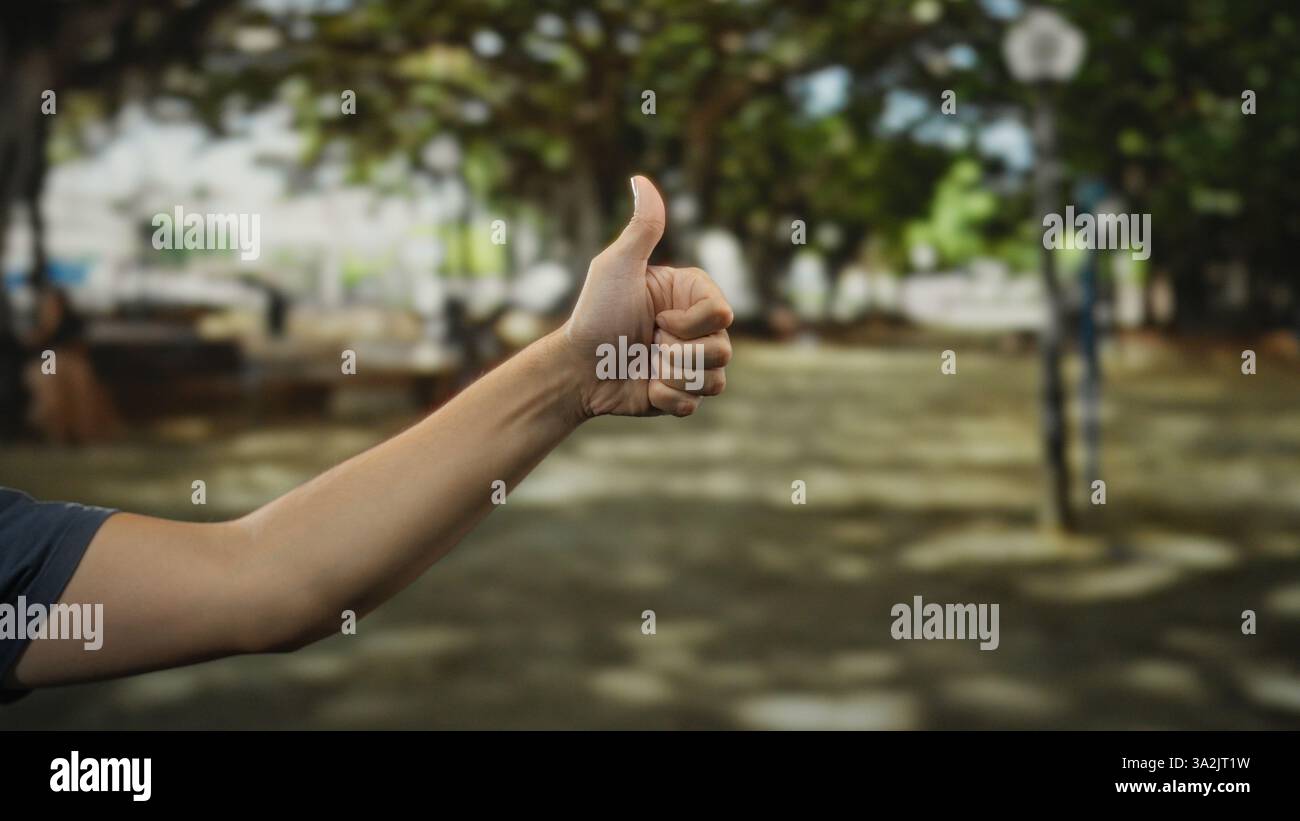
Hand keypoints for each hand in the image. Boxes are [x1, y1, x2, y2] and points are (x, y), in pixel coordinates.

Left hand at [559, 175, 733, 417]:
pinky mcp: (683, 393)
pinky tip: (644, 386)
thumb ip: (643, 228)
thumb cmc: (595, 313)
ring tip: (645, 366)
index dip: (689, 324)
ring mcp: (692, 361)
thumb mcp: (616, 266)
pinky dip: (667, 398)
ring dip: (673, 377)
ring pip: (716, 379)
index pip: (722, 313)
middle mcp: (697, 327)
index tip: (657, 320)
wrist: (577, 369)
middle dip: (680, 354)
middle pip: (724, 349)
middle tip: (648, 345)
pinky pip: (698, 403)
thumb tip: (641, 179)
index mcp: (690, 295)